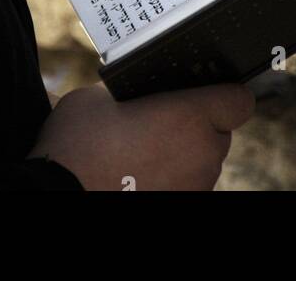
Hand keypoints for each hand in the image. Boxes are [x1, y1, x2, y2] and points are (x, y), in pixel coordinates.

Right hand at [28, 81, 255, 189]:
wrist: (56, 194)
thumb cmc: (78, 142)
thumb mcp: (99, 97)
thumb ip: (132, 94)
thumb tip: (143, 99)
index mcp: (190, 117)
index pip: (239, 100)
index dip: (224, 91)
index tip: (206, 88)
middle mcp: (202, 156)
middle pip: (218, 133)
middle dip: (195, 124)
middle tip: (158, 117)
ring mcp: (194, 189)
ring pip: (202, 162)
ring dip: (182, 153)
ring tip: (141, 149)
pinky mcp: (180, 207)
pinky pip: (185, 184)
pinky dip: (170, 177)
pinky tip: (137, 172)